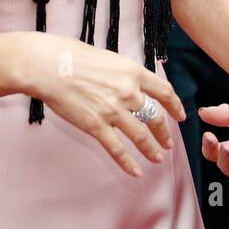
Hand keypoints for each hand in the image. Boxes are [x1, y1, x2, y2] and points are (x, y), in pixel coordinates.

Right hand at [18, 32, 184, 178]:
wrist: (48, 65)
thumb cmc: (71, 56)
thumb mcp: (108, 58)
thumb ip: (123, 74)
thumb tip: (130, 85)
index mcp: (132, 72)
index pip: (164, 91)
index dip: (175, 106)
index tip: (180, 115)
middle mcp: (128, 92)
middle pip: (155, 116)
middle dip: (164, 132)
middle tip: (168, 142)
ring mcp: (112, 110)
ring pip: (141, 136)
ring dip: (151, 149)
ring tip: (157, 158)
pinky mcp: (95, 126)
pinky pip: (117, 149)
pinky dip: (128, 162)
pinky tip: (135, 171)